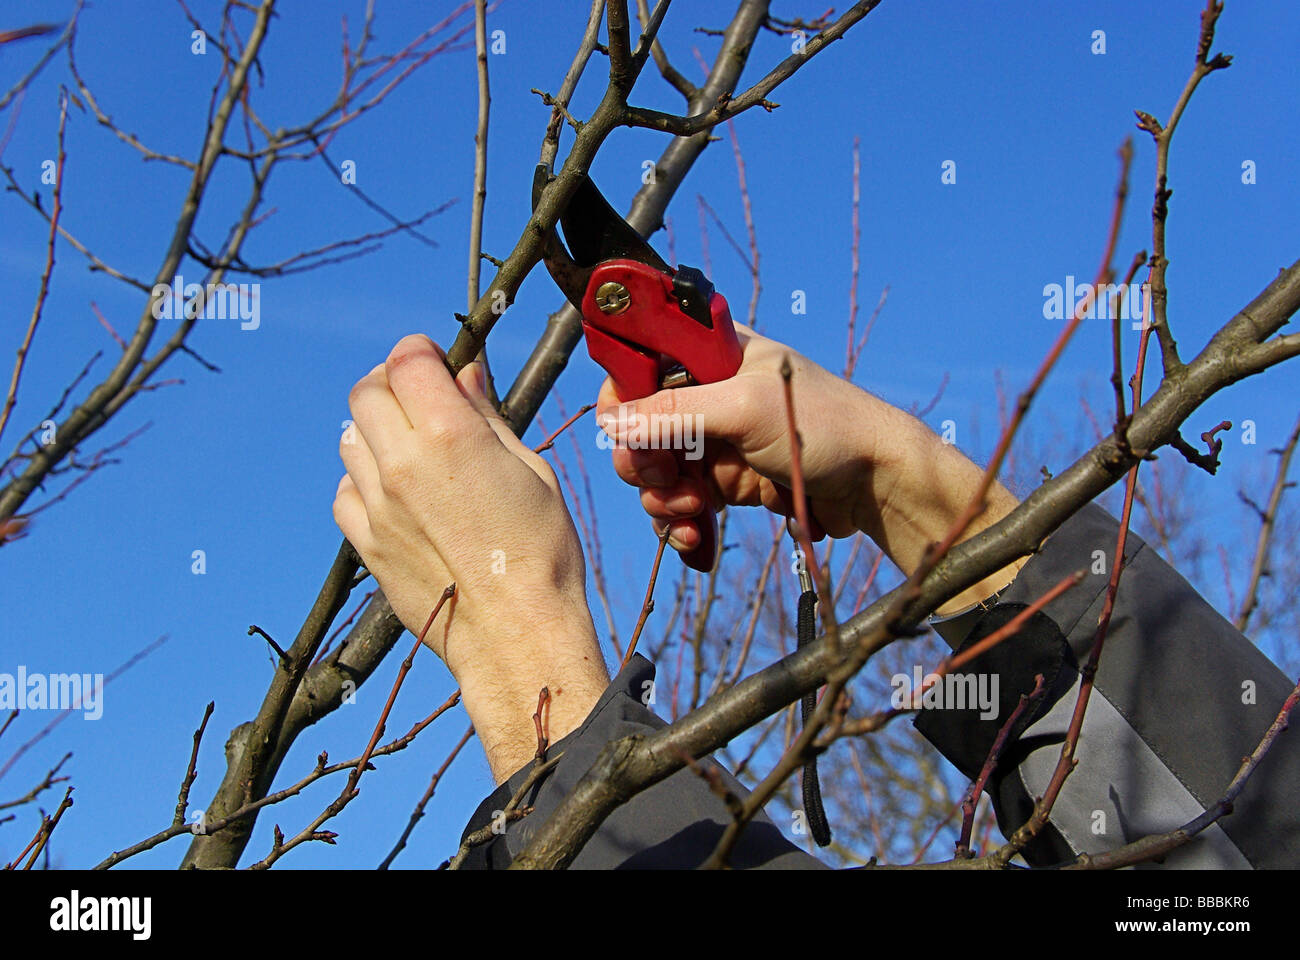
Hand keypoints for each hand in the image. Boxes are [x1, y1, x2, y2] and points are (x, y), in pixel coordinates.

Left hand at [334, 335, 607, 780]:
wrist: (516, 632)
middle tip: (420, 396)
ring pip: (349, 438)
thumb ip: (487, 417)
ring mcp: (376, 505)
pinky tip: (397, 493)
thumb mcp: (530, 470)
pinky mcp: (365, 542)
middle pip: (367, 392)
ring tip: (411, 448)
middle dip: (392, 382)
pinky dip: (364, 480)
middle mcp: (401, 463)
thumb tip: (464, 376)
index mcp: (449, 435)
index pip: (408, 361)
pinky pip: (345, 491)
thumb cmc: (542, 552)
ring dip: (375, 430)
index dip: (420, 351)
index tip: (435, 360)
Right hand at [597, 324, 1024, 611]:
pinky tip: (693, 540)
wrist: (877, 483)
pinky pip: (681, 501)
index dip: (623, 399)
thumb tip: (615, 423)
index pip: (640, 362)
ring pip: (656, 470)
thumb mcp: (746, 410)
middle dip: (645, 463)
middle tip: (667, 484)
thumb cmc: (826, 426)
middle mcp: (708, 392)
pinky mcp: (725, 480)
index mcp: (712, 353)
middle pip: (639, 426)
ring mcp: (715, 439)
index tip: (626, 434)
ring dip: (663, 500)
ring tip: (691, 517)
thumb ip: (677, 413)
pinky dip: (680, 523)